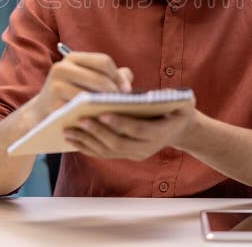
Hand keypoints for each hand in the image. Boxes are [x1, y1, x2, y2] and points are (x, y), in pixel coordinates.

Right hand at [31, 51, 132, 118]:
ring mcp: (55, 86)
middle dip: (114, 91)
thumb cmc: (73, 93)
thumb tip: (128, 79)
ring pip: (89, 95)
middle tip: (124, 103)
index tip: (127, 90)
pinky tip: (100, 120)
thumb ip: (111, 76)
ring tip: (115, 111)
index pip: (103, 62)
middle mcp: (62, 68)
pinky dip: (91, 115)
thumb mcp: (89, 80)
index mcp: (73, 58)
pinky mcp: (53, 105)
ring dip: (104, 104)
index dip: (118, 76)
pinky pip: (78, 111)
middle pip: (98, 78)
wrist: (43, 111)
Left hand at [63, 100, 196, 160]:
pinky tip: (73, 140)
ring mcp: (135, 154)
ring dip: (87, 142)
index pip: (138, 129)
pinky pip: (104, 154)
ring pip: (108, 151)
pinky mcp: (126, 156)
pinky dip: (88, 147)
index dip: (120, 123)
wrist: (178, 127)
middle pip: (119, 143)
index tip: (102, 113)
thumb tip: (150, 95)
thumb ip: (171, 96)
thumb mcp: (182, 100)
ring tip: (69, 130)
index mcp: (160, 133)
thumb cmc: (177, 108)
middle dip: (98, 132)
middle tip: (80, 120)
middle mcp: (146, 148)